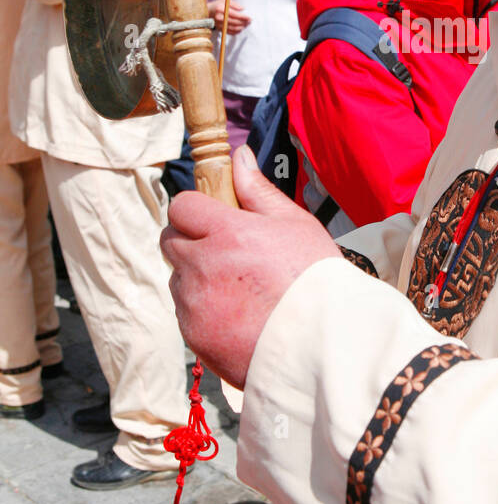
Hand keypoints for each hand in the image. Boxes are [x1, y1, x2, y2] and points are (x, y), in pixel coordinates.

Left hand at [160, 146, 339, 388]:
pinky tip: (238, 317)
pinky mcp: (193, 336)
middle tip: (226, 253)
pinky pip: (186, 314)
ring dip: (196, 278)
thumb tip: (239, 156)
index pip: (181, 205)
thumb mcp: (295, 225)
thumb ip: (258, 191)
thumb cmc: (315, 281)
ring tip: (239, 291)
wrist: (322, 346)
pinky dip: (203, 312)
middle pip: (170, 240)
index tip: (215, 219)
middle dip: (190, 241)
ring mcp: (194, 304)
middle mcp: (201, 265)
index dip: (197, 209)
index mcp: (226, 232)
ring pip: (178, 279)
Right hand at [207, 0, 250, 33]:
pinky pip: (231, 32)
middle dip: (244, 22)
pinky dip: (237, 31)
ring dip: (242, 27)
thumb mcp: (225, 1)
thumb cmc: (218, 5)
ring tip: (246, 24)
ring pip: (234, 28)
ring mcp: (219, 25)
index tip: (249, 17)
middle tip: (250, 21)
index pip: (234, 14)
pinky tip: (241, 28)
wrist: (208, 12)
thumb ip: (234, 4)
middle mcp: (219, 17)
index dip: (243, 17)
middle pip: (235, 22)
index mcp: (220, 9)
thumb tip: (243, 9)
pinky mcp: (220, 29)